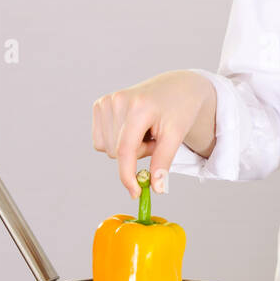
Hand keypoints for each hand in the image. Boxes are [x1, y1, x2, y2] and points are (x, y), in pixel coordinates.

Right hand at [92, 70, 214, 198]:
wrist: (176, 87)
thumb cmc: (179, 109)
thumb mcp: (176, 135)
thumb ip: (163, 161)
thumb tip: (155, 188)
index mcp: (138, 106)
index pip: (125, 150)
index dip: (127, 175)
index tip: (135, 193)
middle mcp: (117, 100)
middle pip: (116, 153)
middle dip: (137, 154)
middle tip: (156, 139)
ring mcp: (106, 101)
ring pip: (107, 149)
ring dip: (128, 148)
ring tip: (145, 131)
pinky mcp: (100, 104)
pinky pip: (101, 141)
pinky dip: (118, 141)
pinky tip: (133, 127)